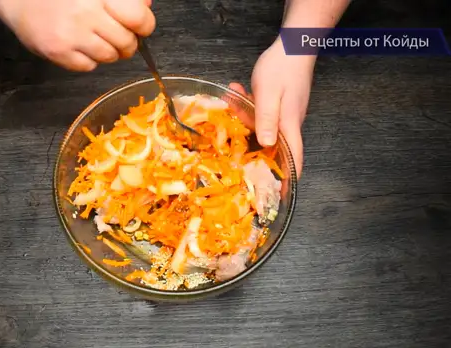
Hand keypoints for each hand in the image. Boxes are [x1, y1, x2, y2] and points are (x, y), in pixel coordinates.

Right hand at [0, 0, 154, 70]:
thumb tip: (146, 6)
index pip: (139, 18)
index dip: (144, 25)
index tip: (140, 27)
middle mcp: (86, 13)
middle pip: (126, 42)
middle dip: (127, 43)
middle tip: (117, 36)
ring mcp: (72, 34)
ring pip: (109, 57)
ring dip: (108, 52)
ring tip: (96, 40)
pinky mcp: (58, 52)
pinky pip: (88, 66)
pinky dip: (88, 60)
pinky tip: (79, 46)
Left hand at [229, 37, 314, 177]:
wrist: (294, 44)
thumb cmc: (282, 68)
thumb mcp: (269, 93)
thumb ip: (266, 118)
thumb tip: (266, 144)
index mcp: (288, 125)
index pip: (293, 158)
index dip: (288, 178)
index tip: (280, 195)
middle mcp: (288, 124)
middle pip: (271, 145)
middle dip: (250, 144)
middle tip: (230, 135)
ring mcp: (284, 115)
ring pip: (261, 127)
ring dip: (244, 118)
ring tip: (233, 97)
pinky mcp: (277, 106)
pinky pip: (260, 114)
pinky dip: (247, 107)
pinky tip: (236, 92)